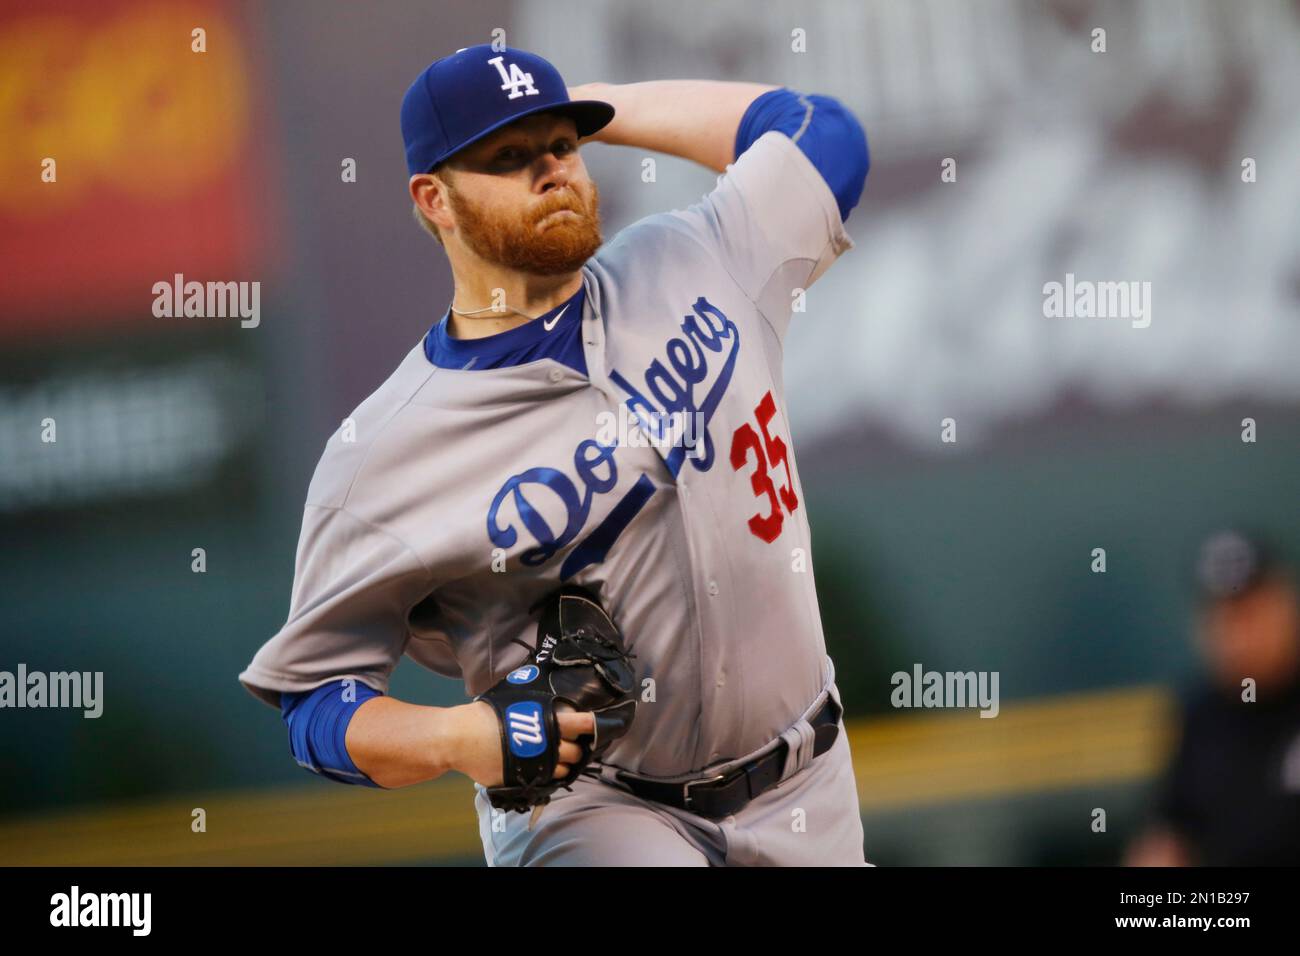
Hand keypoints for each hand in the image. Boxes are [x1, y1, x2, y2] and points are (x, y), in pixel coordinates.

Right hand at [452, 699, 595, 787]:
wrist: (462, 738)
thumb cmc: (486, 713)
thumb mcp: (515, 698)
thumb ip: (537, 701)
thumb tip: (551, 696)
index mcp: (548, 720)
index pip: (583, 723)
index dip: (594, 725)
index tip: (599, 725)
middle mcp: (548, 743)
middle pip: (578, 750)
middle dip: (579, 747)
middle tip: (573, 742)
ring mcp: (539, 764)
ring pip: (566, 768)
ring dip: (566, 763)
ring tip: (559, 755)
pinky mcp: (528, 779)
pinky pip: (549, 780)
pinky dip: (552, 774)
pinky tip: (546, 767)